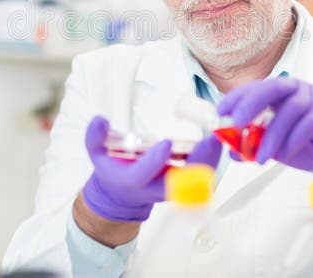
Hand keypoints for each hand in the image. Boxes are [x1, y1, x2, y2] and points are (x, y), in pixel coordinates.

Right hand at [81, 116, 222, 221]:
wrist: (123, 193)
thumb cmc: (112, 169)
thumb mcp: (97, 153)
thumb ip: (95, 136)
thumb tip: (99, 119)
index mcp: (133, 180)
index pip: (144, 173)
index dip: (154, 160)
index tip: (164, 143)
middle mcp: (156, 188)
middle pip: (180, 181)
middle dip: (197, 162)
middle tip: (209, 140)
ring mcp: (173, 188)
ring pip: (197, 179)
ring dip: (209, 159)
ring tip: (218, 137)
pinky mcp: (184, 186)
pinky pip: (202, 175)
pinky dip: (211, 159)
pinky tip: (217, 142)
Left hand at [217, 78, 312, 171]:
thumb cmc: (304, 145)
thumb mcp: (272, 145)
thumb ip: (253, 144)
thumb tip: (230, 151)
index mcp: (281, 92)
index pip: (256, 87)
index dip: (238, 96)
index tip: (221, 110)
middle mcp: (297, 89)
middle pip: (273, 87)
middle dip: (251, 103)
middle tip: (237, 123)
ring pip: (289, 109)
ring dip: (272, 135)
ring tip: (260, 158)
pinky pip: (308, 124)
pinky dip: (292, 141)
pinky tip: (283, 155)